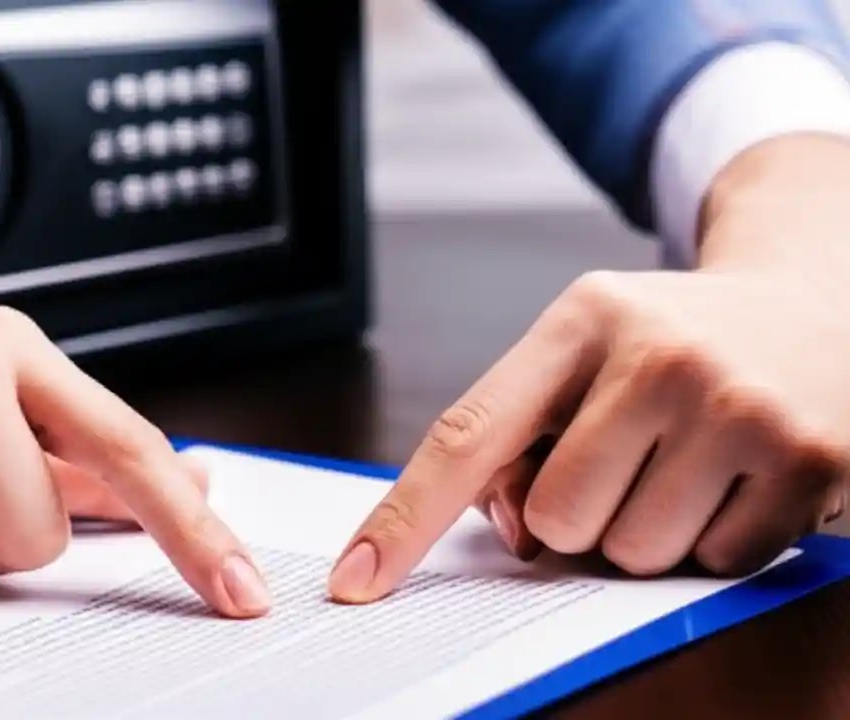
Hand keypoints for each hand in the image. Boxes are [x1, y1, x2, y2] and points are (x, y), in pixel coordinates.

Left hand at [328, 134, 849, 602]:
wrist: (817, 301)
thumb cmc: (671, 344)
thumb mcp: (586, 353)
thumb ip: (522, 436)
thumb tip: (517, 534)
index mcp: (578, 321)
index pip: (468, 436)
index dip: (404, 519)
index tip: (357, 580)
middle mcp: (657, 354)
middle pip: (557, 521)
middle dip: (580, 516)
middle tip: (626, 462)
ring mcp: (737, 404)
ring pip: (634, 553)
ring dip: (648, 532)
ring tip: (684, 464)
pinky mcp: (808, 458)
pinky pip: (717, 564)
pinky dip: (717, 539)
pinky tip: (736, 476)